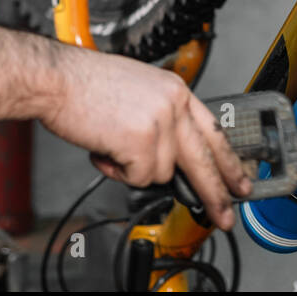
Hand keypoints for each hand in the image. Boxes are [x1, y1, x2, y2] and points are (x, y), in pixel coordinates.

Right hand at [40, 50, 252, 228]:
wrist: (57, 79)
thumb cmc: (87, 84)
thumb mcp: (141, 89)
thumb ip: (164, 116)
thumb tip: (175, 153)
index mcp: (176, 90)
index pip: (213, 131)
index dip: (228, 161)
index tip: (239, 182)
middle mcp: (174, 105)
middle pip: (205, 160)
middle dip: (216, 194)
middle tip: (225, 216)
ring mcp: (160, 124)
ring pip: (162, 173)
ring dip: (134, 168)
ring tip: (112, 143)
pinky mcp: (142, 144)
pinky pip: (138, 178)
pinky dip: (118, 171)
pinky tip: (104, 147)